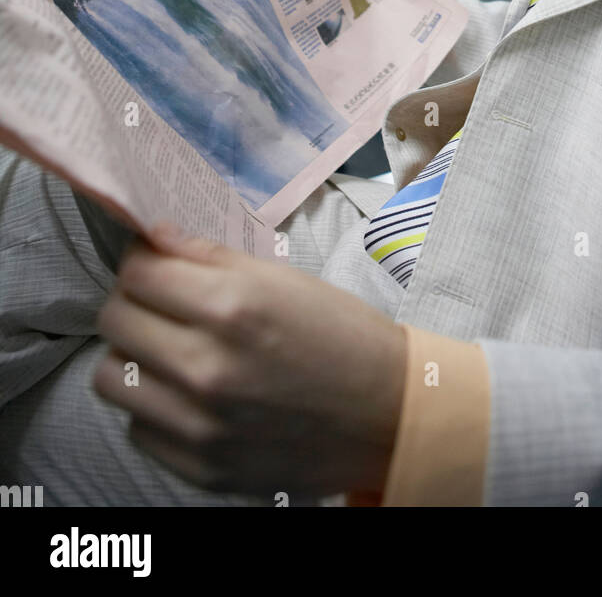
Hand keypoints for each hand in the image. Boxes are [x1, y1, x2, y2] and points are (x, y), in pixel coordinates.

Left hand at [93, 228, 407, 498]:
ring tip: (168, 349)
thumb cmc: (340, 336)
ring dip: (133, 356)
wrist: (387, 415)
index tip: (155, 261)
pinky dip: (153, 407)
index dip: (142, 259)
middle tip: (161, 301)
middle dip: (133, 300)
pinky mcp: (199, 468)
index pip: (137, 273)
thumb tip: (153, 236)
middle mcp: (207, 368)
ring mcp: (199, 425)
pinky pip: (137, 428)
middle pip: (114, 320)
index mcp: (233, 308)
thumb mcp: (283, 279)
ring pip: (111, 378)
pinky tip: (189, 393)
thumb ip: (211, 257)